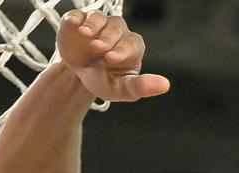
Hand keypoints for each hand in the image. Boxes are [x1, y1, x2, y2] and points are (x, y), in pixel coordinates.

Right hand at [56, 11, 170, 102]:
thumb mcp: (120, 89)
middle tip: (97, 47)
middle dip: (107, 38)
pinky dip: (75, 19)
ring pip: (98, 18)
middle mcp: (116, 31)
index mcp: (131, 46)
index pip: (131, 44)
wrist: (78, 74)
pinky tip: (73, 24)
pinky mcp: (78, 23)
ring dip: (92, 25)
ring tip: (84, 33)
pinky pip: (77, 16)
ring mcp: (97, 25)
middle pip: (115, 29)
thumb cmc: (103, 79)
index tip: (111, 58)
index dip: (122, 50)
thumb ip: (139, 87)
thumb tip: (165, 85)